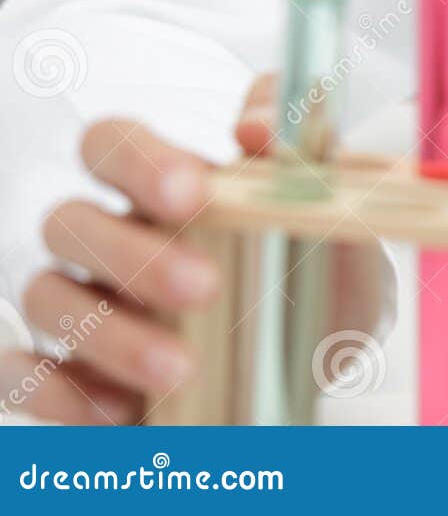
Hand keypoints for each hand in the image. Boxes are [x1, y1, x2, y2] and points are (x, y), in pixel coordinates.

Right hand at [0, 73, 389, 424]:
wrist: (329, 337)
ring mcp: (86, 303)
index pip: (111, 143)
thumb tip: (254, 127)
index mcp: (163, 182)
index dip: (137, 161)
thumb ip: (298, 149)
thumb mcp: (328, 201)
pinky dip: (64, 394)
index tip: (192, 191)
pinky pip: (28, 378)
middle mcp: (110, 236)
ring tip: (182, 368)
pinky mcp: (76, 373)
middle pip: (70, 223)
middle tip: (204, 287)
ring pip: (47, 299)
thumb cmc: (313, 254)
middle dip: (132, 256)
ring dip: (110, 335)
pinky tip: (124, 409)